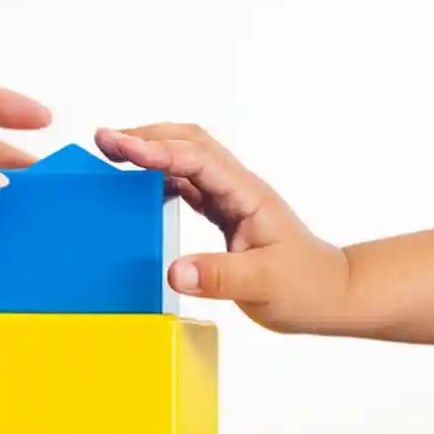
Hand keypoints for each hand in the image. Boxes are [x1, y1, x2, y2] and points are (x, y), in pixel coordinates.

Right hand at [95, 125, 348, 333]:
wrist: (330, 296)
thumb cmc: (306, 287)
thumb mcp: (263, 284)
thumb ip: (219, 277)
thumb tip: (173, 272)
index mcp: (247, 195)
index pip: (197, 159)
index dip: (156, 150)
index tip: (119, 146)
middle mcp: (238, 189)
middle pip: (189, 144)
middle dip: (146, 137)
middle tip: (104, 140)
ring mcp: (231, 200)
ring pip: (186, 161)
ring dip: (150, 152)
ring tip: (112, 154)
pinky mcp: (224, 216)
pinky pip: (187, 185)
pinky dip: (158, 178)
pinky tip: (137, 185)